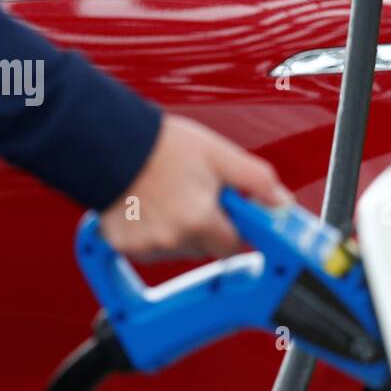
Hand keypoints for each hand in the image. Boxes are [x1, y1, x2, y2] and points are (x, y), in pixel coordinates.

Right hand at [100, 114, 291, 261]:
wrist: (108, 140)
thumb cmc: (162, 145)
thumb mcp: (219, 155)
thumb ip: (256, 181)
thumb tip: (282, 203)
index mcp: (200, 220)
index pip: (233, 244)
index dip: (234, 226)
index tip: (229, 213)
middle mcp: (173, 239)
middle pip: (205, 249)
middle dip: (207, 227)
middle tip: (194, 195)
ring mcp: (146, 246)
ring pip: (178, 249)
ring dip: (180, 232)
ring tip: (169, 197)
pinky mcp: (123, 246)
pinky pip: (150, 249)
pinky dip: (152, 233)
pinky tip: (148, 207)